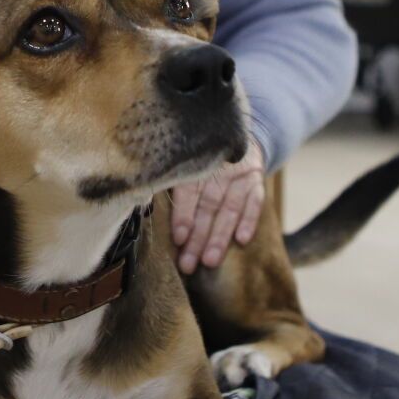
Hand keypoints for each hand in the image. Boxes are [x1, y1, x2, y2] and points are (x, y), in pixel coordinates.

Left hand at [169, 141, 265, 274]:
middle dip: (198, 237)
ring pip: (229, 209)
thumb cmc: (200, 159)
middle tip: (189, 263)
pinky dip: (249, 220)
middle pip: (207, 207)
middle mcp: (217, 171)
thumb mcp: (185, 163)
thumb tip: (143, 200)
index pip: (188, 193)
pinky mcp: (255, 180)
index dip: (183, 216)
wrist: (233, 135)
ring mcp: (238, 176)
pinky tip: (241, 240)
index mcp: (195, 167)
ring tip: (211, 260)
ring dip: (220, 236)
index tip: (179, 239)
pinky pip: (255, 201)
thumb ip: (171, 181)